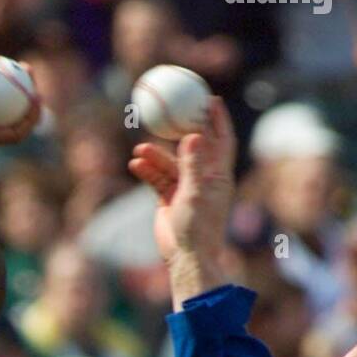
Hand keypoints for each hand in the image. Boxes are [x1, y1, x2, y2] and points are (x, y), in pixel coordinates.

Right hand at [127, 96, 235, 301]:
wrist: (186, 257)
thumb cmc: (198, 228)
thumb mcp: (196, 193)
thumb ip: (193, 164)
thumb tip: (192, 135)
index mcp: (218, 175)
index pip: (221, 140)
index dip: (217, 119)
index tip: (210, 99)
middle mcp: (203, 178)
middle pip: (193, 146)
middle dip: (181, 128)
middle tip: (169, 110)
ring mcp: (185, 188)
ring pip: (169, 163)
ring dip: (155, 154)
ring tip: (139, 148)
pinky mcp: (169, 198)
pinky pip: (156, 178)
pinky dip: (147, 170)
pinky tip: (135, 164)